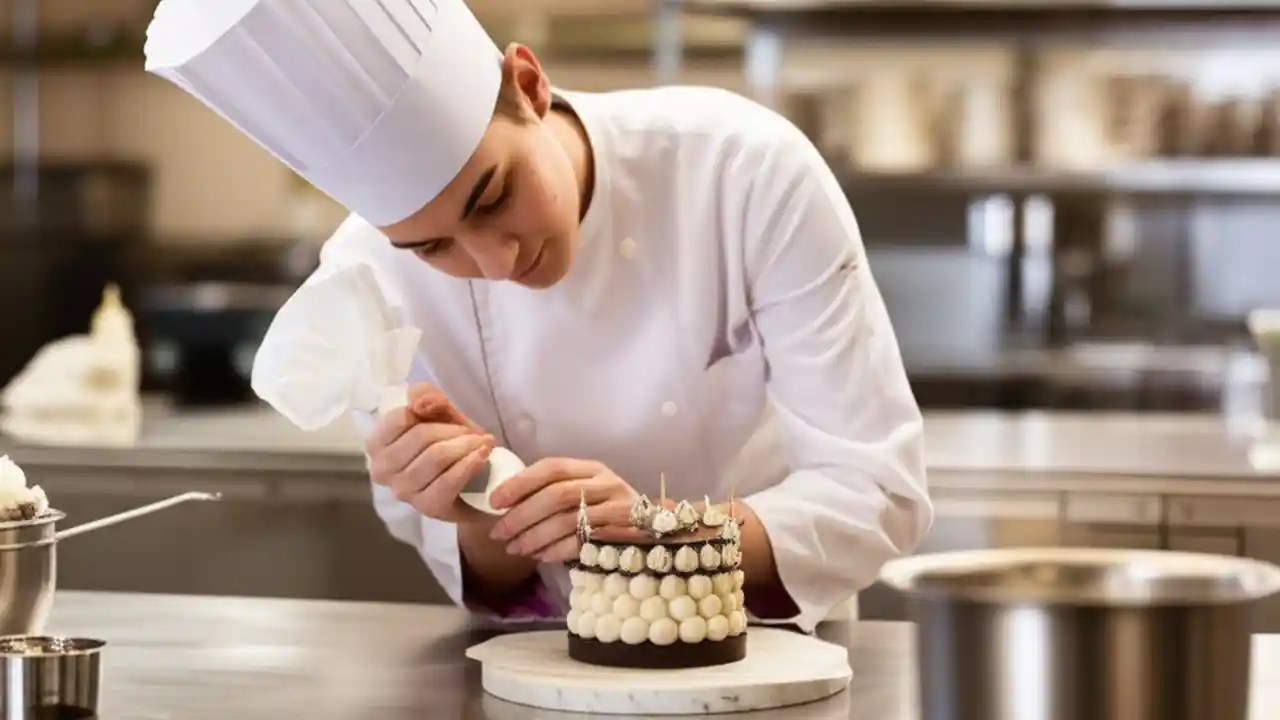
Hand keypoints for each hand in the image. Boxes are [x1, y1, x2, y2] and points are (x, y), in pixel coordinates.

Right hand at [366, 383, 495, 522]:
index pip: (399, 418)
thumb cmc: (448, 443)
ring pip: (436, 457)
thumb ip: (427, 398)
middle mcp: (383, 470)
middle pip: (420, 437)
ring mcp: (403, 491)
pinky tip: (483, 456)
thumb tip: (421, 402)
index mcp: (377, 444)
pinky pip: (448, 482)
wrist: (471, 485)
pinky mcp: (427, 507)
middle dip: (454, 430)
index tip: (450, 412)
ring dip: (466, 446)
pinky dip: (469, 465)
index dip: (429, 409)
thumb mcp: (438, 413)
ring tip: (484, 442)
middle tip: (476, 432)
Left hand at [486, 459, 650, 562]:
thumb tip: (506, 504)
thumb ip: (555, 491)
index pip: (551, 467)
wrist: (655, 531)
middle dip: (522, 515)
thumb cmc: (608, 511)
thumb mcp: (585, 492)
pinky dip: (557, 550)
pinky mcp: (622, 533)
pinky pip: (582, 542)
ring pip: (567, 520)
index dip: (520, 483)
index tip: (494, 501)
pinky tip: (541, 556)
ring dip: (535, 536)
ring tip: (515, 549)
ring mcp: (616, 507)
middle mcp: (605, 483)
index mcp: (591, 468)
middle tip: (498, 533)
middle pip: (556, 495)